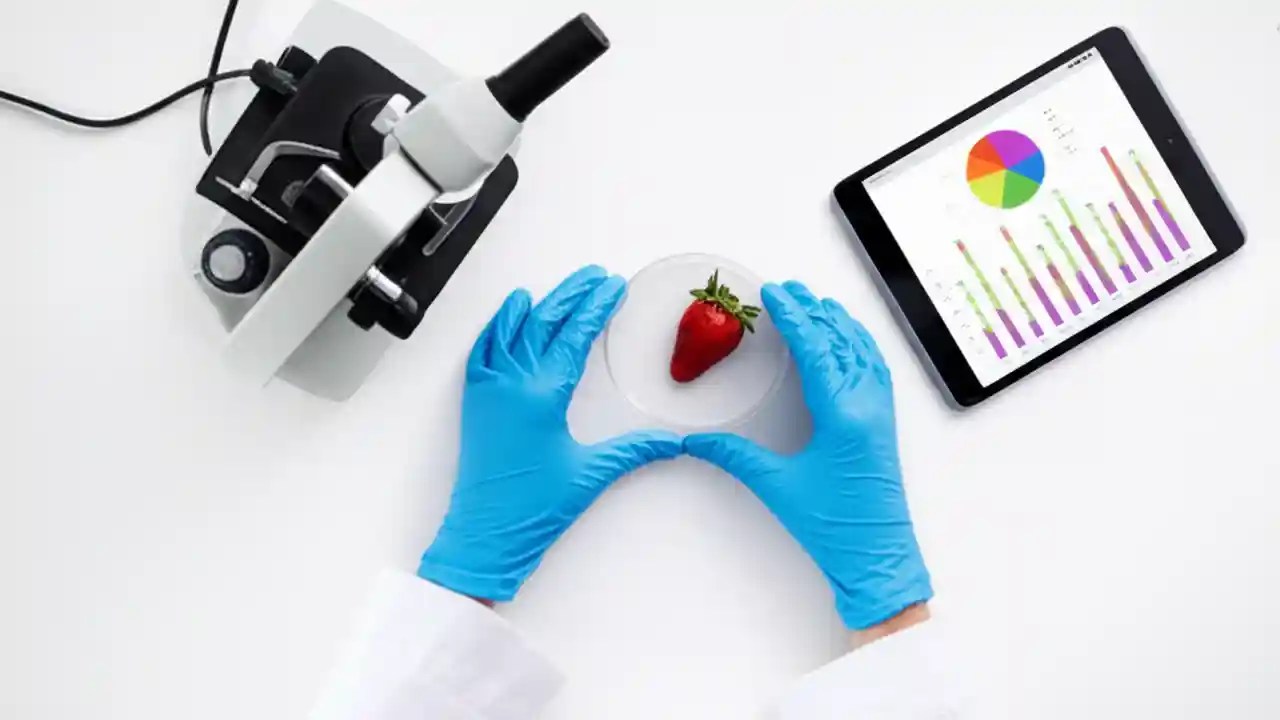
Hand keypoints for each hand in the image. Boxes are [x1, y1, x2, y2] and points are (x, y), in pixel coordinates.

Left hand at [419, 266, 681, 601]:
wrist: (484, 536)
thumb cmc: (531, 509)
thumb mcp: (592, 474)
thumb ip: (635, 450)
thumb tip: (673, 441)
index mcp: (543, 394)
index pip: (575, 334)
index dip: (596, 307)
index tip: (612, 287)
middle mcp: (512, 383)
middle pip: (546, 321)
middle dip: (573, 295)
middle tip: (595, 277)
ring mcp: (489, 389)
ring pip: (515, 330)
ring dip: (539, 304)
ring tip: (561, 287)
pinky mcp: (475, 402)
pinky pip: (484, 350)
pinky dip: (497, 326)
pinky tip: (508, 311)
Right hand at [685, 281, 931, 629]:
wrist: (878, 557)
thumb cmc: (836, 528)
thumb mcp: (777, 486)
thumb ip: (734, 456)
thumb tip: (696, 439)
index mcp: (844, 416)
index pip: (817, 350)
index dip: (794, 317)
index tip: (777, 293)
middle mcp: (867, 406)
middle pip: (841, 342)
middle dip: (813, 311)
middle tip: (788, 290)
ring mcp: (880, 413)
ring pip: (862, 351)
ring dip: (838, 323)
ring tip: (816, 303)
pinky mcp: (884, 424)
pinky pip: (874, 369)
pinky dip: (859, 345)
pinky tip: (850, 339)